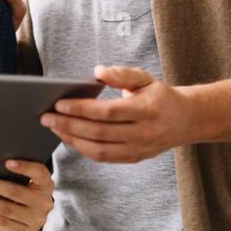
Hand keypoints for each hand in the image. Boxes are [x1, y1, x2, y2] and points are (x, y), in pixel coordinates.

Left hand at [0, 159, 52, 230]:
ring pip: (6, 209)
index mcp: (46, 184)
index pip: (39, 173)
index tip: (6, 162)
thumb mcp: (26, 180)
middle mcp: (44, 203)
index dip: (24, 167)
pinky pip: (2, 222)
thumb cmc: (24, 189)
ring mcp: (36, 220)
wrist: (32, 215)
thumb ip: (15, 173)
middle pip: (16, 192)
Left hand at [41, 64, 194, 163]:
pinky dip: (83, 149)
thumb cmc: (159, 95)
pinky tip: (68, 137)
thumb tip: (97, 72)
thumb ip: (121, 73)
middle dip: (68, 125)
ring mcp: (139, 149)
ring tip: (53, 127)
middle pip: (99, 133)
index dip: (81, 109)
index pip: (108, 112)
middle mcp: (144, 133)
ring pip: (98, 150)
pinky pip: (103, 158)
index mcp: (147, 110)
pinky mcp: (134, 158)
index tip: (59, 103)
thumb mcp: (145, 78)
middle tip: (46, 117)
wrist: (185, 120)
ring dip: (71, 139)